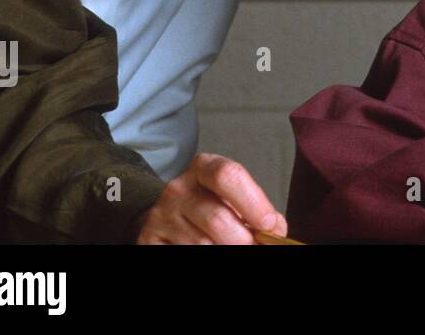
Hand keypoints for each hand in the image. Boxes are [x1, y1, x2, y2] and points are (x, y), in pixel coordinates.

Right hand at [131, 153, 287, 243]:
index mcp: (204, 168)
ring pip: (202, 244)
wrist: (167, 216)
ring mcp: (161, 216)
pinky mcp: (149, 240)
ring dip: (224, 250)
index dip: (254, 203)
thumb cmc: (212, 204)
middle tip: (254, 246)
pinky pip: (183, 253)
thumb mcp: (234, 196)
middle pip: (217, 219)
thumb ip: (257, 209)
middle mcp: (179, 188)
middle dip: (243, 240)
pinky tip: (211, 248)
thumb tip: (275, 231)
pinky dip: (206, 256)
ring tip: (230, 245)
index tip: (270, 225)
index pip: (228, 176)